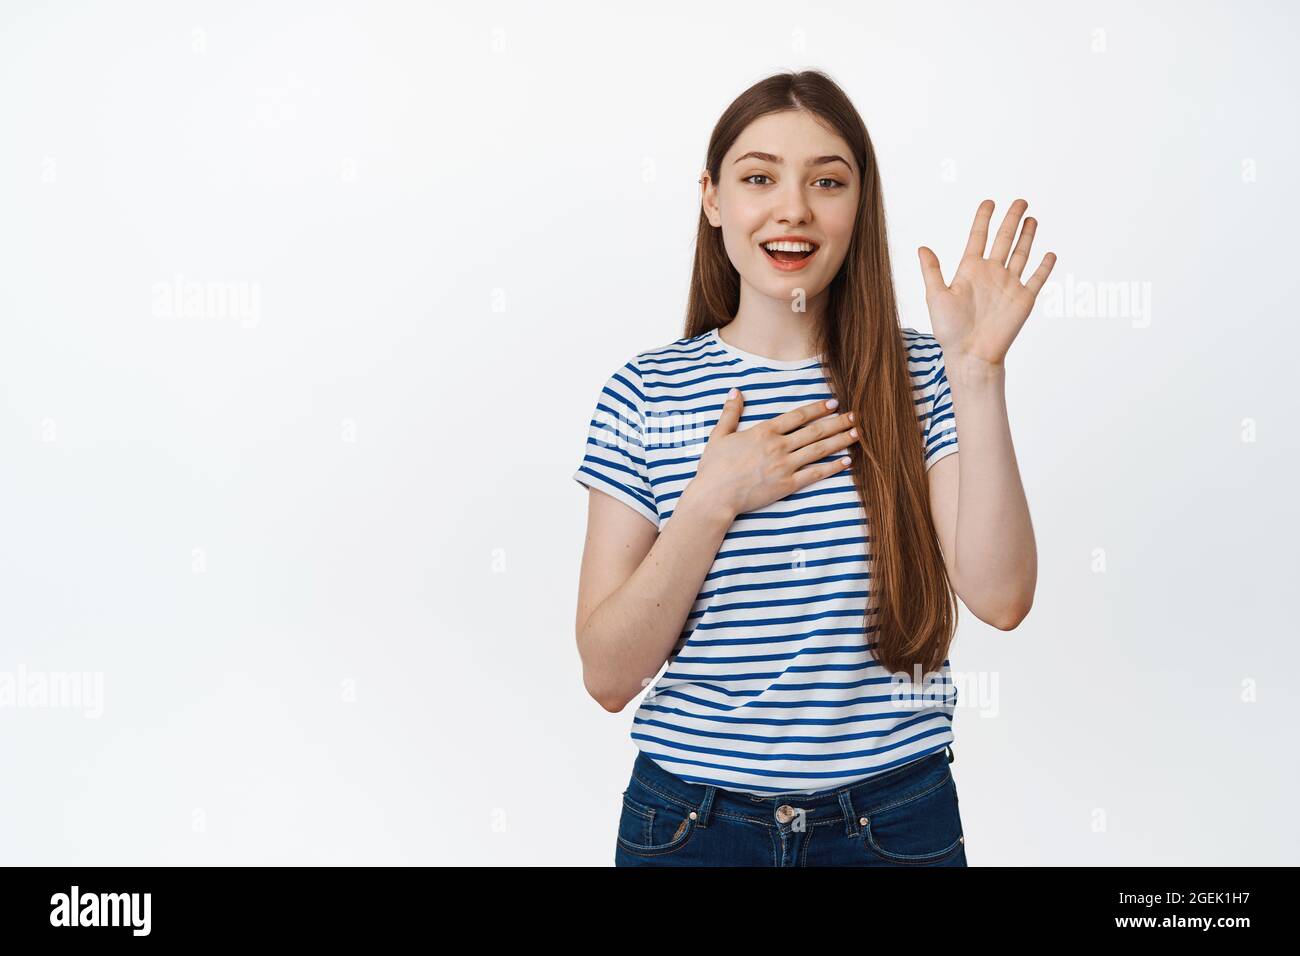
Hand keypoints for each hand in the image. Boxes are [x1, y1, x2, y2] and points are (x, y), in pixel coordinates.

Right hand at [689, 391, 856, 519]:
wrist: (715, 496)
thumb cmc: (714, 467)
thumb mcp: (719, 435)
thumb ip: (730, 413)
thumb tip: (736, 391)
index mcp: (764, 431)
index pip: (798, 416)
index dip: (817, 409)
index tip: (833, 403)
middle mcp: (778, 446)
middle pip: (814, 431)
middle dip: (837, 422)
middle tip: (855, 415)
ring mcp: (785, 466)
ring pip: (819, 450)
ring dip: (840, 440)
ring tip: (857, 433)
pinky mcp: (787, 485)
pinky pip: (815, 474)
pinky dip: (833, 467)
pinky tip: (847, 461)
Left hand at [918, 198, 1056, 367]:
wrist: (970, 355)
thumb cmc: (949, 330)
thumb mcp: (935, 297)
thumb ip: (932, 271)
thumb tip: (922, 248)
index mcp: (970, 270)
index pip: (978, 237)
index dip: (984, 219)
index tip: (989, 202)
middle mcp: (991, 274)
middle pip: (1004, 239)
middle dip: (1012, 219)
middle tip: (1020, 201)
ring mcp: (1009, 285)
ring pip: (1021, 254)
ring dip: (1027, 236)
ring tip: (1032, 218)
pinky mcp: (1023, 299)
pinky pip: (1037, 278)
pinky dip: (1044, 266)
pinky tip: (1049, 252)